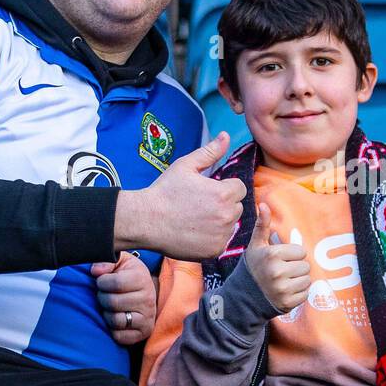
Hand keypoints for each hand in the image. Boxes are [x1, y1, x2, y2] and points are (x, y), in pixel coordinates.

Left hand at [92, 252, 156, 345]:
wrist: (144, 291)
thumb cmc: (128, 274)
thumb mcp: (120, 261)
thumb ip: (107, 260)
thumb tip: (95, 271)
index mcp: (142, 279)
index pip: (115, 283)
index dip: (102, 282)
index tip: (102, 281)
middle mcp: (148, 299)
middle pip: (112, 302)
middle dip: (102, 298)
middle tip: (105, 295)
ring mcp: (148, 317)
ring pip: (115, 320)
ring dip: (106, 314)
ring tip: (110, 307)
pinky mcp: (144, 332)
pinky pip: (119, 336)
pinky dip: (112, 329)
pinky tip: (116, 318)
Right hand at [116, 131, 245, 259]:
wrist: (146, 221)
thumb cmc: (164, 191)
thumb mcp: (185, 166)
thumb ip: (209, 152)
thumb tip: (226, 136)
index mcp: (223, 193)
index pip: (239, 188)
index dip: (224, 187)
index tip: (207, 191)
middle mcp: (226, 215)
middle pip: (237, 207)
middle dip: (224, 204)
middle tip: (199, 205)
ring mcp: (221, 235)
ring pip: (231, 225)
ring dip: (220, 221)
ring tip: (196, 219)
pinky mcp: (214, 250)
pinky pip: (222, 241)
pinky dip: (213, 238)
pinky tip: (195, 232)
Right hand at [244, 203, 310, 313]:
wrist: (243, 297)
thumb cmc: (253, 267)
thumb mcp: (256, 245)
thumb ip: (262, 225)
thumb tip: (263, 204)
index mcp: (272, 255)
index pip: (301, 252)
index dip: (293, 255)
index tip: (281, 259)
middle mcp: (277, 272)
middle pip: (306, 266)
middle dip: (296, 267)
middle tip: (283, 271)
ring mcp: (283, 289)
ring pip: (307, 280)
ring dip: (299, 280)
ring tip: (285, 281)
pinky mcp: (287, 303)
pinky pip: (306, 293)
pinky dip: (299, 293)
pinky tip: (286, 291)